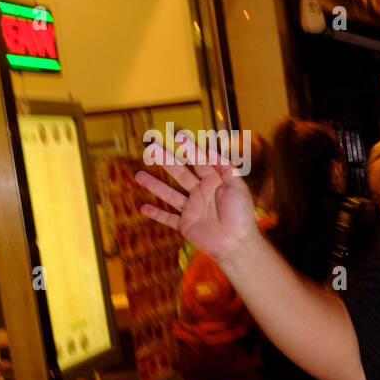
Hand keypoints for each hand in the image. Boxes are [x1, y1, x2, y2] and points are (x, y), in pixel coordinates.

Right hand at [134, 139, 258, 262]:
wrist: (237, 244)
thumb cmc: (241, 215)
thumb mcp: (238, 187)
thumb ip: (226, 169)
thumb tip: (212, 150)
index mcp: (215, 184)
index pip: (200, 162)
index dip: (190, 148)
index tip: (178, 135)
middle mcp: (202, 194)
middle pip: (180, 174)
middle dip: (166, 161)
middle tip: (151, 148)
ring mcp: (192, 210)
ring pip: (170, 194)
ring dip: (154, 185)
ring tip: (138, 175)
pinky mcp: (186, 225)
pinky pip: (168, 218)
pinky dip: (156, 214)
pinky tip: (143, 207)